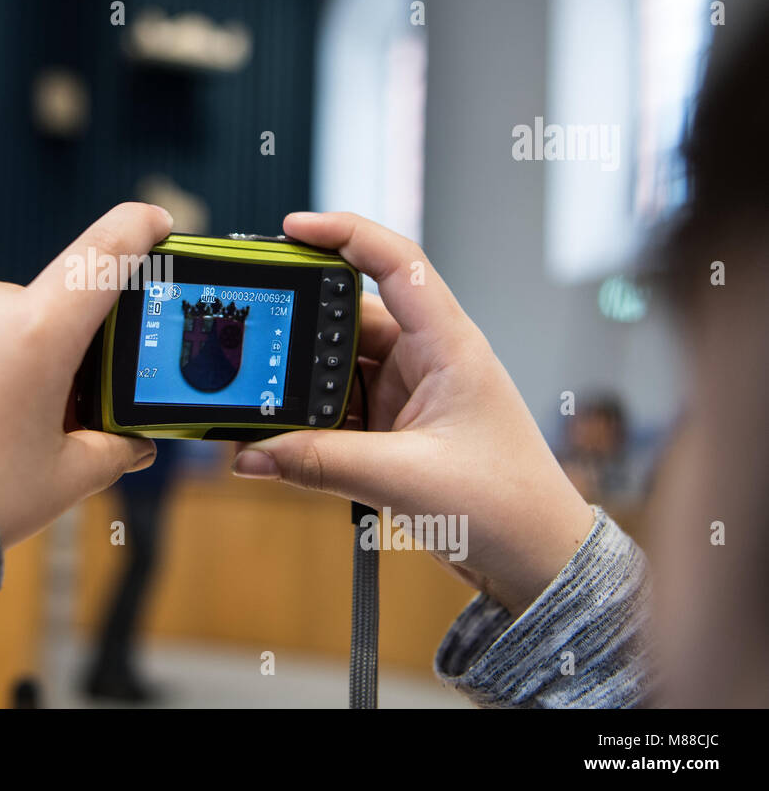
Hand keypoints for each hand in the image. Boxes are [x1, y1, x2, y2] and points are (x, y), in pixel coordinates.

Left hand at [0, 202, 172, 545]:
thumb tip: (134, 445)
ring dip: (4, 362)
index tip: (156, 222)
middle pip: (46, 314)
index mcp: (36, 332)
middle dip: (57, 359)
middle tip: (47, 421)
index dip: (138, 230)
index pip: (103, 255)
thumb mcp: (60, 480)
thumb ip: (111, 452)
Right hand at [232, 212, 594, 614]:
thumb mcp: (404, 480)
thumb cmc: (506, 508)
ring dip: (302, 383)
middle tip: (255, 329)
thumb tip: (252, 453)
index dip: (345, 234)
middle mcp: (429, 359)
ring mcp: (412, 393)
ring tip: (260, 398)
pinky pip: (342, 407)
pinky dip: (311, 418)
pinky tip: (282, 434)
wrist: (537, 562)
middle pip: (351, 316)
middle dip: (301, 324)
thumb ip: (320, 463)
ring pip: (340, 366)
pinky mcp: (398, 428)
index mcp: (449, 347)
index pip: (397, 264)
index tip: (292, 228)